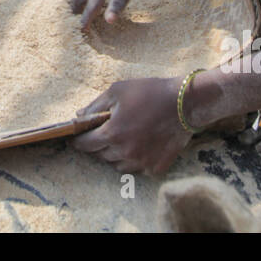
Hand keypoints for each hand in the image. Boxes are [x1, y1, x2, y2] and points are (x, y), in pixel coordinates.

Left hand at [72, 77, 190, 176]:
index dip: (78, 141)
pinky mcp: (156, 168)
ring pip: (117, 165)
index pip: (86, 144)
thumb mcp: (117, 91)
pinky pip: (137, 169)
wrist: (184, 102)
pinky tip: (138, 146)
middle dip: (97, 145)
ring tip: (120, 140)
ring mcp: (141, 163)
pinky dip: (133, 160)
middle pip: (100, 155)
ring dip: (114, 155)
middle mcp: (125, 153)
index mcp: (112, 134)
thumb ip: (94, 106)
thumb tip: (78, 117)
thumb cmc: (149, 92)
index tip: (76, 138)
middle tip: (100, 134)